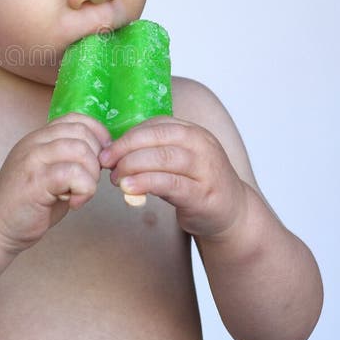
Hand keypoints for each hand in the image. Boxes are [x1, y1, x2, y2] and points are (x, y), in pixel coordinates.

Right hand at [0, 113, 110, 253]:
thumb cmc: (28, 204)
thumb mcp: (50, 172)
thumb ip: (70, 158)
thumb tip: (104, 154)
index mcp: (39, 138)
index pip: (77, 119)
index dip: (98, 136)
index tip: (100, 160)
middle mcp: (34, 143)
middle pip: (83, 133)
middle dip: (96, 159)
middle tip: (87, 182)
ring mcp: (32, 160)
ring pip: (80, 150)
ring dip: (90, 176)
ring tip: (79, 193)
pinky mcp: (35, 182)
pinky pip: (73, 174)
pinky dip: (83, 190)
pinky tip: (74, 202)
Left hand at [99, 116, 247, 237]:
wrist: (233, 214)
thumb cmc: (197, 185)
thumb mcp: (177, 162)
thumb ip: (152, 153)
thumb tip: (113, 154)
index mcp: (193, 133)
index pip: (156, 125)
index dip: (127, 136)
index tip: (106, 150)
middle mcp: (202, 146)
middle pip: (158, 138)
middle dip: (126, 148)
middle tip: (106, 163)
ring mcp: (206, 169)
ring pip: (164, 158)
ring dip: (133, 166)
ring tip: (115, 178)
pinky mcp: (204, 194)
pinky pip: (171, 184)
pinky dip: (146, 183)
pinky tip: (129, 188)